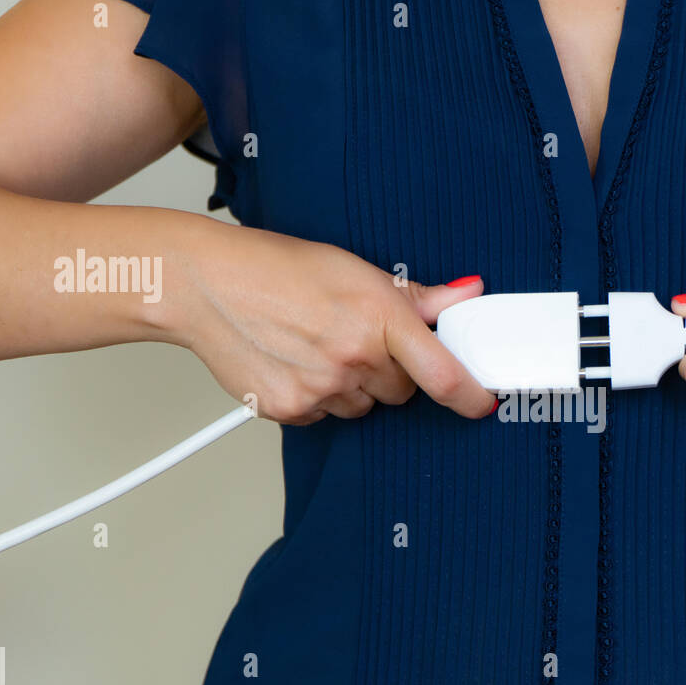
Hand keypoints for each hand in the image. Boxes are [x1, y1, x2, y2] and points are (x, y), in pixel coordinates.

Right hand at [161, 221, 495, 423]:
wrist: (204, 283)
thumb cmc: (273, 267)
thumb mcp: (354, 269)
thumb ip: (414, 295)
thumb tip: (465, 295)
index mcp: (378, 315)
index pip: (442, 372)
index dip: (469, 394)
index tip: (481, 403)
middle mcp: (353, 355)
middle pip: (403, 391)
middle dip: (391, 371)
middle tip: (357, 338)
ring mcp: (321, 387)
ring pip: (364, 406)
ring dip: (353, 385)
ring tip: (318, 345)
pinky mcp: (291, 409)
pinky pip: (325, 416)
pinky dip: (317, 397)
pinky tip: (296, 361)